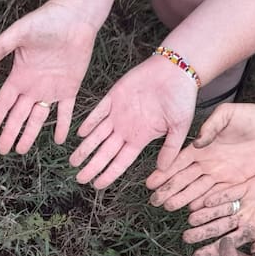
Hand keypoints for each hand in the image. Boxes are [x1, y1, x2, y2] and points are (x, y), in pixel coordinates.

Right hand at [0, 0, 111, 153]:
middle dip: (9, 133)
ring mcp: (50, 90)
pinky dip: (62, 126)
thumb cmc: (46, 21)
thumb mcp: (19, 33)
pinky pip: (65, 112)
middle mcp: (32, 86)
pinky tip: (58, 140)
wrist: (74, 18)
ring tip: (21, 150)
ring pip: (37, 118)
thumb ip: (0, 47)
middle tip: (2, 150)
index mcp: (19, 76)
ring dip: (29, 135)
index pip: (3, 103)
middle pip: (17, 116)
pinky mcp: (69, 89)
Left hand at [71, 55, 197, 188]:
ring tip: (73, 161)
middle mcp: (126, 128)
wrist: (177, 70)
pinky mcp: (114, 96)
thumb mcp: (179, 127)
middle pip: (105, 152)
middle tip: (79, 179)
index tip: (97, 186)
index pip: (120, 162)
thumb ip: (170, 148)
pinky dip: (89, 122)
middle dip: (92, 166)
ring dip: (85, 148)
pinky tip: (80, 133)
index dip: (108, 174)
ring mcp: (118, 113)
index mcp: (140, 138)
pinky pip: (98, 112)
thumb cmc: (181, 98)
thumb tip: (163, 170)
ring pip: (97, 135)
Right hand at [145, 101, 254, 209]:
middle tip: (154, 201)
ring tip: (168, 207)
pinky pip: (216, 194)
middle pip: (183, 179)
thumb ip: (211, 126)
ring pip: (196, 189)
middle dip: (168, 189)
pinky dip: (204, 202)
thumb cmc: (250, 116)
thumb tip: (197, 145)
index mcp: (201, 147)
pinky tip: (193, 210)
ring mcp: (219, 174)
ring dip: (182, 198)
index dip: (164, 173)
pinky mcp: (234, 182)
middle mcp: (206, 162)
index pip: (178, 162)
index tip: (151, 183)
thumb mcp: (228, 114)